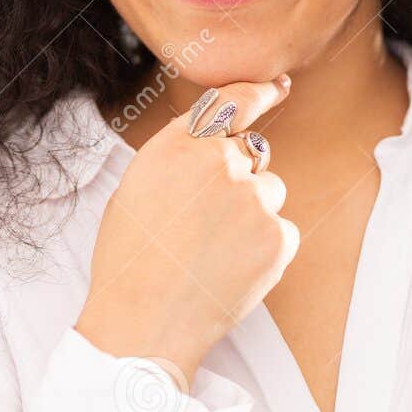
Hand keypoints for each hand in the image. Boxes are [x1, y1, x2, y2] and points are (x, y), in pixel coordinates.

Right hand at [75, 75, 297, 379]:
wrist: (143, 324)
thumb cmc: (130, 263)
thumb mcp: (136, 190)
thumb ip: (179, 158)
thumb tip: (216, 146)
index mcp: (177, 145)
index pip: (230, 102)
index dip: (259, 92)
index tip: (278, 87)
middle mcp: (218, 162)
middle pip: (252, 153)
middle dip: (240, 178)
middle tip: (209, 222)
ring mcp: (253, 199)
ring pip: (270, 192)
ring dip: (252, 214)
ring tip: (213, 252)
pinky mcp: (277, 237)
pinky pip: (281, 230)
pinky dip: (264, 249)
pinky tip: (230, 270)